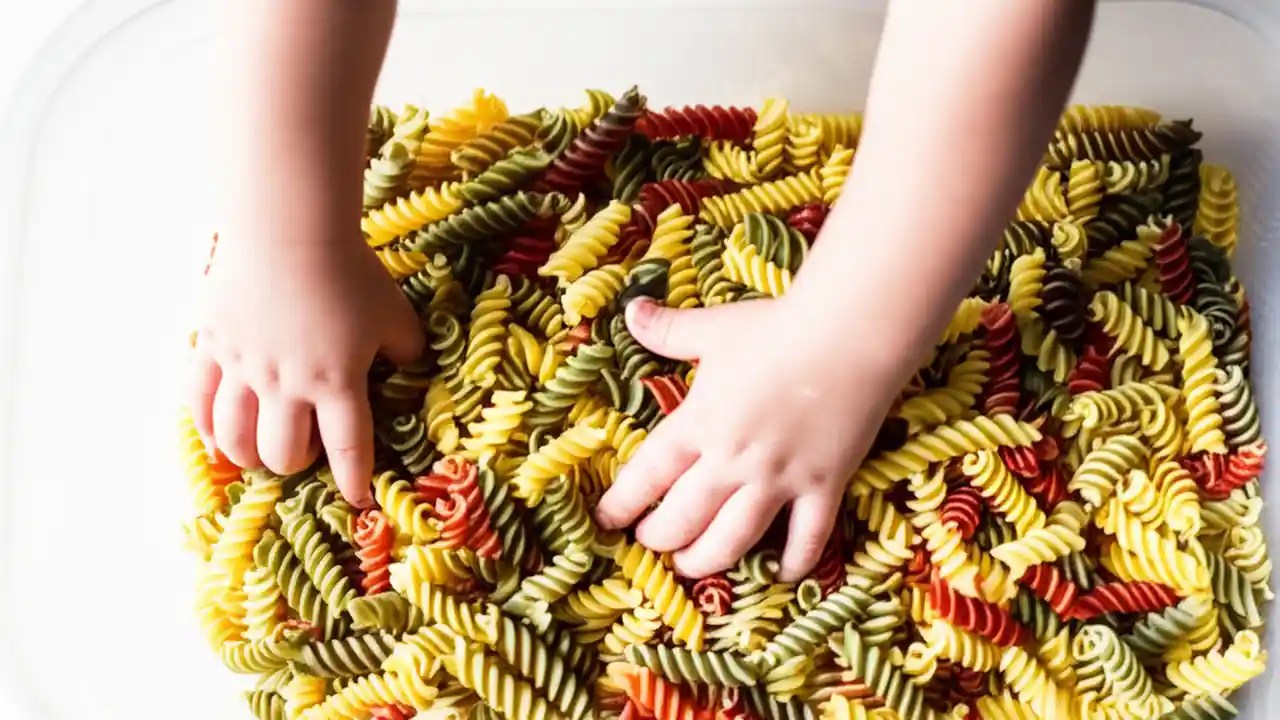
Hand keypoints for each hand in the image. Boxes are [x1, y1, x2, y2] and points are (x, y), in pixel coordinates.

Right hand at [189, 232, 423, 506]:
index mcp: (338, 382)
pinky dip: (206, 429)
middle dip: (297, 464)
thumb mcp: (395, 313)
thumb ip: (406, 348)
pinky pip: (199, 403)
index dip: (354, 481)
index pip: (349, 449)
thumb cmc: (349, 271)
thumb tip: (409, 366)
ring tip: (259, 453)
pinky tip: (216, 438)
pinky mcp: (210, 348)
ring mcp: (243, 368)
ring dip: (250, 455)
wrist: (288, 228)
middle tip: (303, 453)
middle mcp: (286, 386)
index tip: (358, 500)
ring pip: (236, 438)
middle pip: (284, 453)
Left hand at [594, 297, 898, 580]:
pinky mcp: (823, 486)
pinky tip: (783, 576)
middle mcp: (732, 460)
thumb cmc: (777, 327)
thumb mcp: (713, 328)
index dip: (621, 504)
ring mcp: (779, 479)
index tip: (607, 521)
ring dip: (707, 560)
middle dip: (660, 538)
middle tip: (651, 543)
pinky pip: (807, 538)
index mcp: (699, 422)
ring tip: (693, 567)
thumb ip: (669, 330)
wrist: (849, 333)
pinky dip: (794, 562)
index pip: (647, 475)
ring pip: (733, 539)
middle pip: (683, 518)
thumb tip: (631, 309)